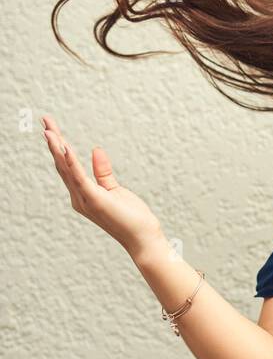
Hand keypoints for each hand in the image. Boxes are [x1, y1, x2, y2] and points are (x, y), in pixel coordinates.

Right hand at [41, 113, 166, 263]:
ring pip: (67, 169)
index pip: (67, 166)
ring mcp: (85, 200)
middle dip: (53, 142)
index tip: (51, 128)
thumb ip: (103, 171)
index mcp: (82, 194)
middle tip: (44, 120)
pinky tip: (66, 148)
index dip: (59, 146)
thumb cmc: (130, 216)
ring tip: (49, 130)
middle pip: (62, 165)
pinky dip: (72, 162)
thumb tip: (95, 148)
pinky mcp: (95, 200)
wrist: (141, 237)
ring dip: (57, 149)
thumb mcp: (115, 189)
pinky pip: (80, 178)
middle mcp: (79, 197)